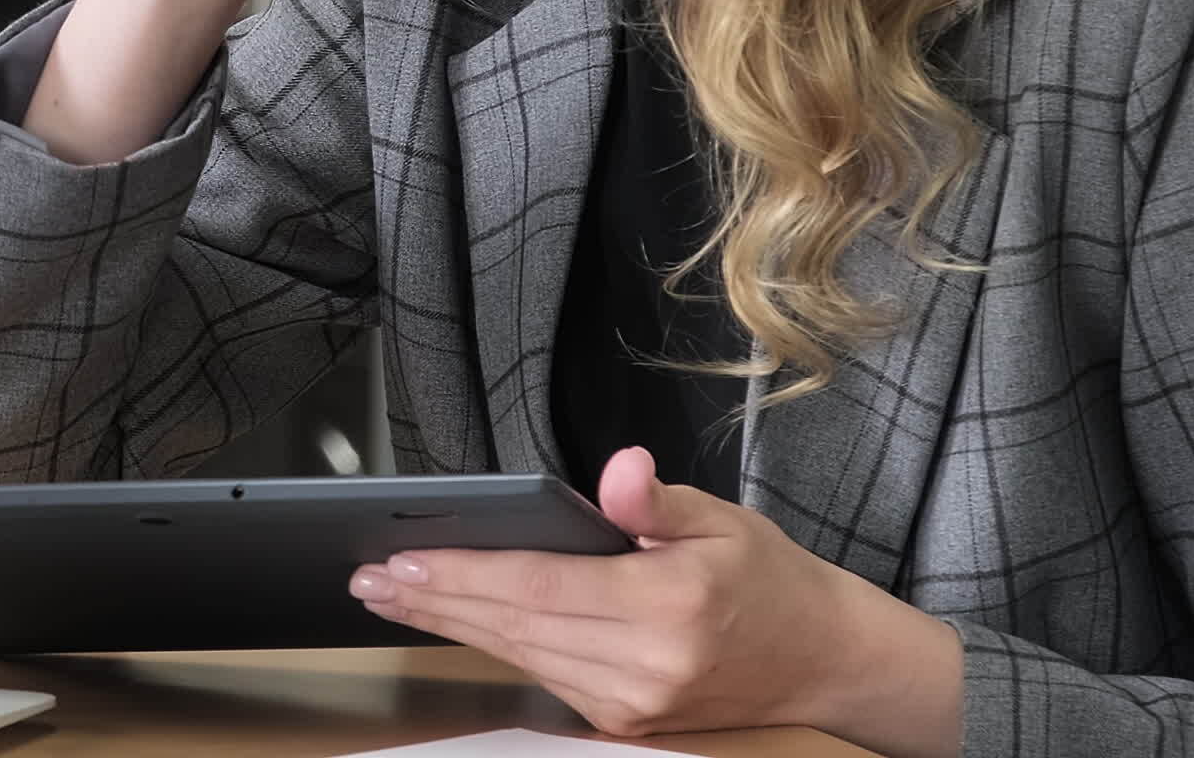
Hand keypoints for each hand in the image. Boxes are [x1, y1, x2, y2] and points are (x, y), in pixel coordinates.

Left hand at [345, 448, 966, 757]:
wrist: (824, 662)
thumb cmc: (769, 581)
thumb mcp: (723, 520)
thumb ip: (655, 501)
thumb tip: (618, 471)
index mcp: (667, 609)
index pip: (539, 588)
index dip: (464, 574)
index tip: (401, 558)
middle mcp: (645, 666)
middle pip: (516, 627)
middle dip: (435, 600)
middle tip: (369, 577)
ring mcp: (633, 703)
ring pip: (520, 656)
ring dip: (451, 624)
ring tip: (393, 593)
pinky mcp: (627, 721)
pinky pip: (543, 675)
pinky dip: (494, 643)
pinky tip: (453, 618)